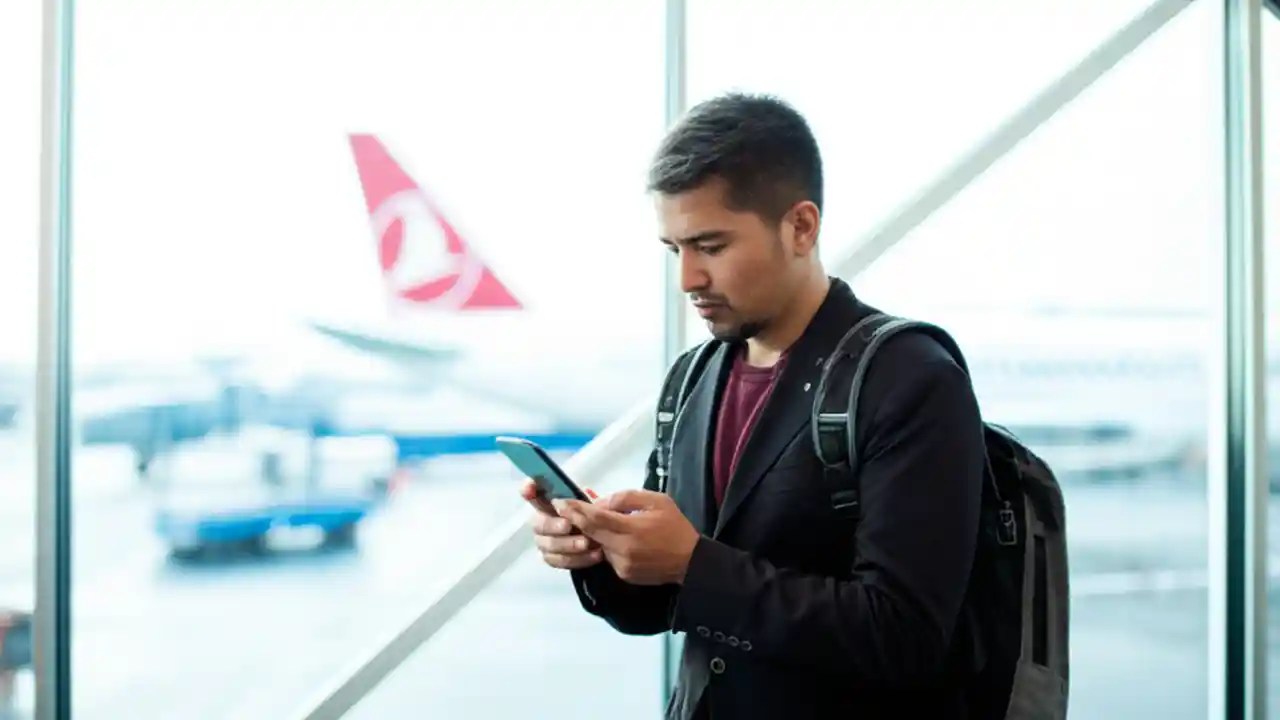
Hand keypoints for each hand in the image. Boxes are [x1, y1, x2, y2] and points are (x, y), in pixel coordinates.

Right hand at [520, 479, 603, 569]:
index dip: (528, 488)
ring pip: (547, 544)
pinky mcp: (553, 558)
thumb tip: (591, 497)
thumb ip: (601, 501)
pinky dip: (575, 559)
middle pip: (537, 522)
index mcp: (553, 501)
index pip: (534, 491)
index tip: (529, 488)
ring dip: (567, 544)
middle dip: (552, 524)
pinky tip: (593, 555)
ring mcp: (546, 540)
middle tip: (568, 525)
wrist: (612, 545)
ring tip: (587, 543)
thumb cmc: (603, 520)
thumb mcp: (606, 507)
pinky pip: (557, 561)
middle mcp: (544, 519)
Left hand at [554, 490, 699, 585]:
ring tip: (590, 520)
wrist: (690, 562)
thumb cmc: (675, 527)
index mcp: (631, 529)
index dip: (575, 510)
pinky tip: (613, 537)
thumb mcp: (656, 501)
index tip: (560, 501)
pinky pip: (608, 556)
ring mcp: (621, 565)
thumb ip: (625, 498)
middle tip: (562, 508)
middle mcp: (623, 550)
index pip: (595, 518)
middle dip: (575, 520)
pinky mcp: (623, 574)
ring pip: (597, 545)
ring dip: (592, 534)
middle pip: (590, 533)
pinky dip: (606, 545)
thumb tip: (599, 503)